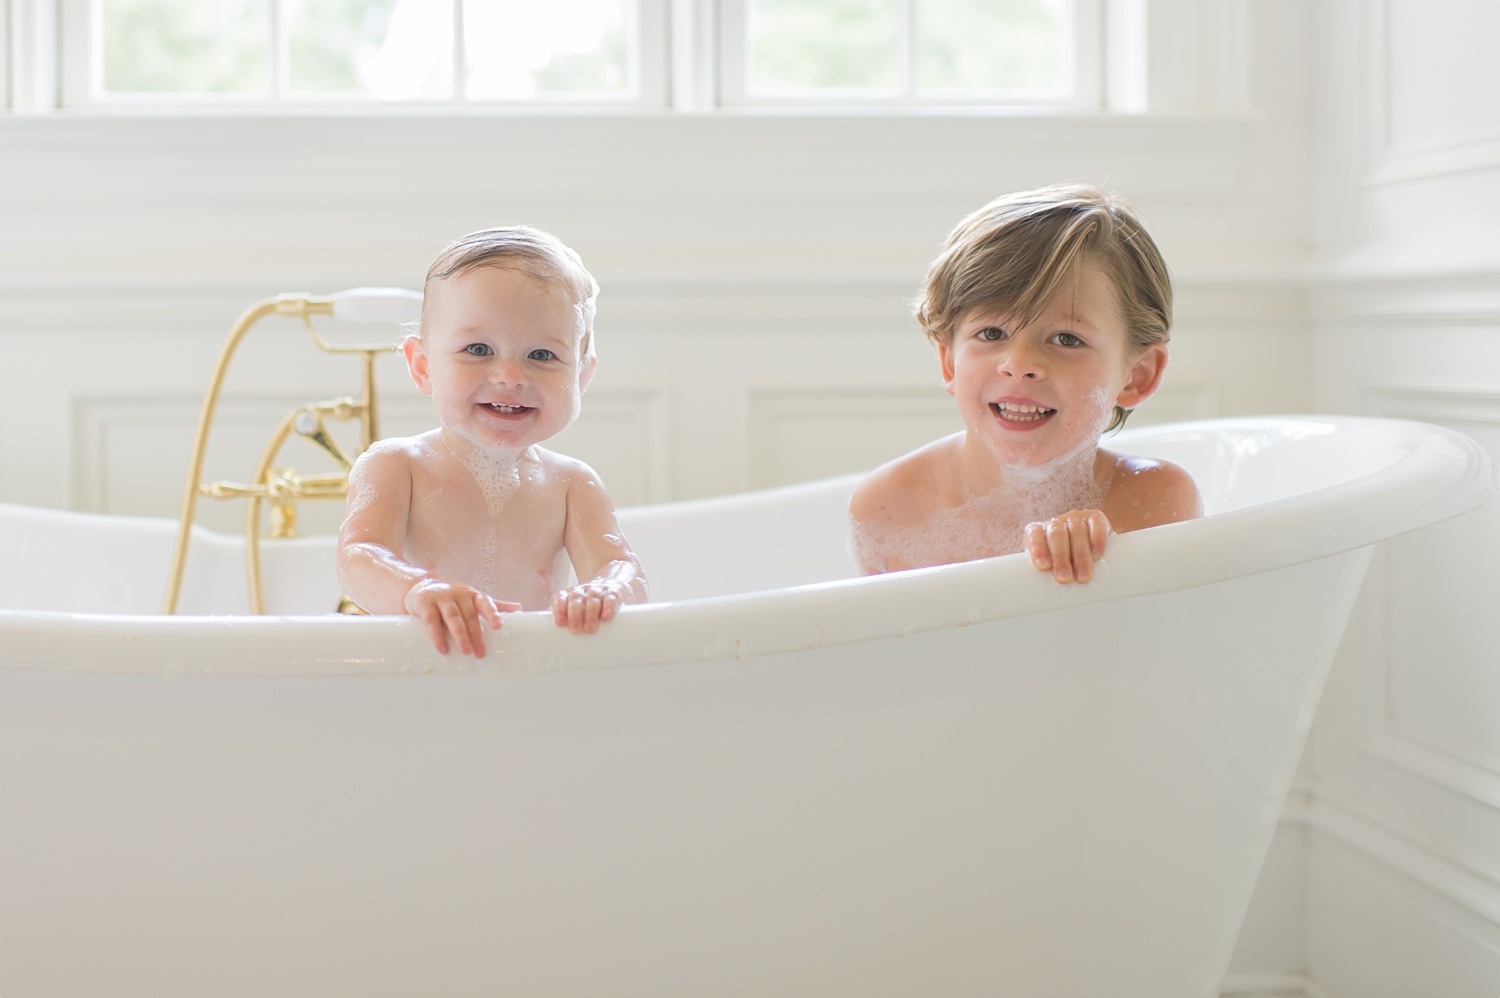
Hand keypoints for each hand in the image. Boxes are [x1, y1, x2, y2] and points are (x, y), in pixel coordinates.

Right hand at [403, 578, 520, 656]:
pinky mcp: (425, 604)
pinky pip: (431, 621)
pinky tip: (443, 648)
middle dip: (476, 635)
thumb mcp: (472, 598)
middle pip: (469, 615)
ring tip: (467, 652)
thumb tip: (519, 608)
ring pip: (453, 618)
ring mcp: (441, 598)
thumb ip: (493, 605)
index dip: (492, 613)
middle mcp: (458, 595)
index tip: (499, 627)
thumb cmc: (452, 596)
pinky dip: (437, 635)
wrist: (420, 584)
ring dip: (460, 635)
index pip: (485, 603)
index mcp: (472, 595)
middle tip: (481, 653)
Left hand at [552, 580, 626, 634]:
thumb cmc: (586, 603)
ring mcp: (597, 591)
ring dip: (590, 614)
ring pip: (592, 599)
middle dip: (574, 615)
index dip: (559, 609)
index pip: (560, 598)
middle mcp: (582, 591)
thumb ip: (561, 618)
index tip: (559, 622)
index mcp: (569, 594)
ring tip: (589, 629)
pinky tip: (606, 617)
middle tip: (574, 630)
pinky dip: (608, 607)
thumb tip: (548, 635)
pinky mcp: (612, 594)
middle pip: (576, 599)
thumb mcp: (572, 608)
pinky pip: (610, 599)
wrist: (610, 585)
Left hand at [1024, 509, 1110, 584]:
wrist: (1089, 546)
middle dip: (1061, 558)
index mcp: (1040, 531)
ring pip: (1077, 532)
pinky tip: (1097, 555)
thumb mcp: (1050, 567)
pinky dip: (1097, 540)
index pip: (1035, 536)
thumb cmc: (1064, 563)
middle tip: (1064, 579)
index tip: (1042, 566)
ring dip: (1080, 555)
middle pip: (1057, 536)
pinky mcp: (1095, 518)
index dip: (1038, 549)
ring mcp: (1076, 518)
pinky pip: (1096, 525)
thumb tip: (1045, 599)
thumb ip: (1045, 576)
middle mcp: (1057, 522)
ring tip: (1083, 576)